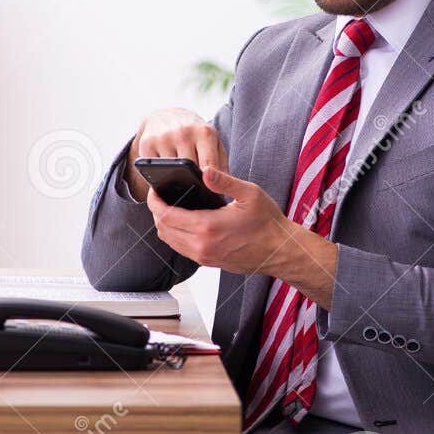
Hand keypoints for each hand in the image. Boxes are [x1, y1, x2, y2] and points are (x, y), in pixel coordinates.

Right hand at [125, 107, 226, 200]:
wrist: (167, 115)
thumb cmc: (194, 133)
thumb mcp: (213, 142)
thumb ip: (220, 164)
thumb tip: (222, 190)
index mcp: (204, 132)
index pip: (208, 165)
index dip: (209, 182)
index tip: (209, 192)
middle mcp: (184, 132)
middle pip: (189, 170)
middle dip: (192, 181)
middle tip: (194, 187)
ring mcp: (164, 137)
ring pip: (170, 171)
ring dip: (175, 178)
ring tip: (180, 177)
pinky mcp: (146, 143)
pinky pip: (153, 169)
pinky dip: (159, 173)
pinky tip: (164, 169)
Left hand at [145, 165, 338, 307]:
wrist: (280, 251)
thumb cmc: (268, 223)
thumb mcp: (249, 194)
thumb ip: (224, 181)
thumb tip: (206, 170)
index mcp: (208, 227)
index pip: (165, 215)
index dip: (154, 202)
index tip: (154, 191)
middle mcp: (202, 246)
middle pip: (163, 229)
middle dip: (157, 212)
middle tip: (161, 197)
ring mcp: (204, 257)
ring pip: (170, 242)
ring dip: (165, 225)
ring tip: (170, 208)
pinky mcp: (209, 263)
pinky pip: (182, 250)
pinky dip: (176, 236)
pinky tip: (185, 223)